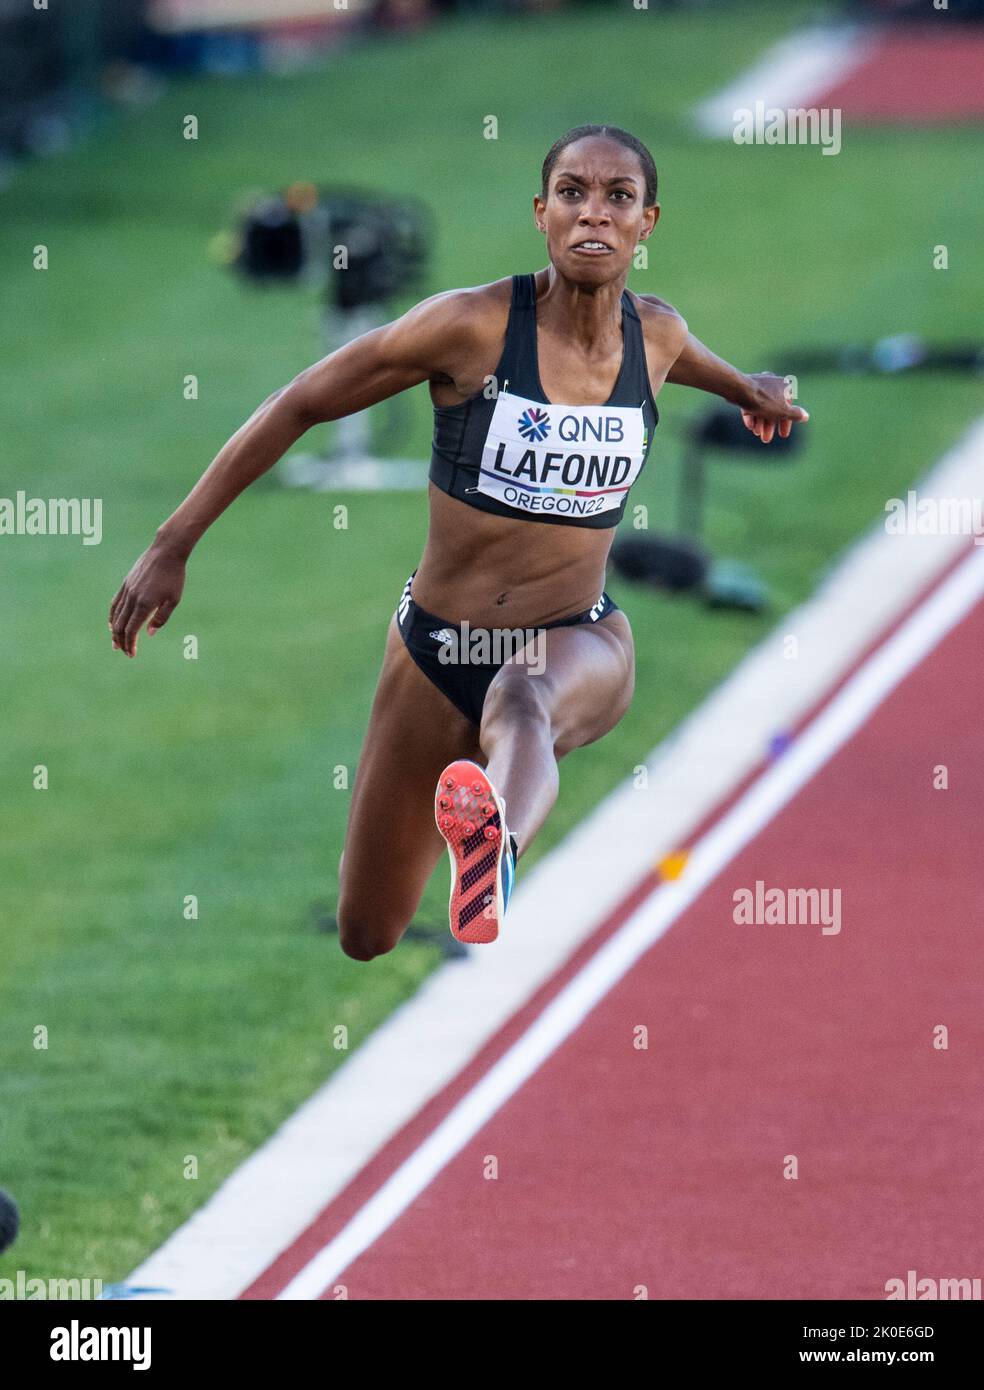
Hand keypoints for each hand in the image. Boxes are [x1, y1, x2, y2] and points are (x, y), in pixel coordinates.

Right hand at [109, 539, 186, 657]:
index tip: (132, 654)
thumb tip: (148, 633)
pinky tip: (112, 622)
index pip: (131, 630)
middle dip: (120, 641)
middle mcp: (132, 598)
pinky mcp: (126, 583)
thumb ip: (161, 618)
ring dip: (114, 630)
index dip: (130, 644)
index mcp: (144, 605)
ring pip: (115, 615)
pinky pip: (115, 603)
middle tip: (123, 651)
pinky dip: (112, 615)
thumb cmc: (174, 576)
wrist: (166, 552)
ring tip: (115, 641)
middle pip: (120, 625)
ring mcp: (127, 590)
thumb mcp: (173, 600)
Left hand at [741, 372, 809, 443]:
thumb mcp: (783, 411)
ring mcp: (759, 384)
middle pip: (773, 408)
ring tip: (757, 433)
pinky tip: (750, 426)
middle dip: (770, 425)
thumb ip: (795, 414)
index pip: (789, 406)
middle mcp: (773, 383)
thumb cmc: (764, 400)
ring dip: (760, 422)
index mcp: (785, 385)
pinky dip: (751, 414)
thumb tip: (806, 416)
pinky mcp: (746, 388)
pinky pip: (751, 403)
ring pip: (762, 406)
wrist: (741, 390)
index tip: (783, 435)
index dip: (787, 423)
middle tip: (766, 439)